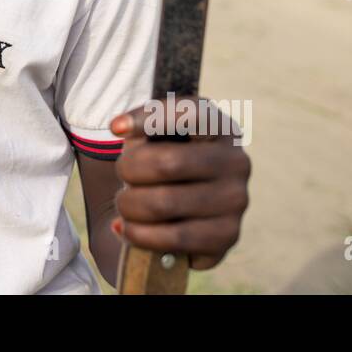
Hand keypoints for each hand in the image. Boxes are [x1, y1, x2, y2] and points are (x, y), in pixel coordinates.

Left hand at [109, 96, 250, 269]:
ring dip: (129, 205)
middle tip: (121, 174)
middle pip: (167, 163)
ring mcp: (237, 200)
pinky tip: (128, 229)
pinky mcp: (228, 236)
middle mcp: (237, 161)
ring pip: (163, 203)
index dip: (148, 119)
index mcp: (220, 127)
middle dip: (129, 170)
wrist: (180, 210)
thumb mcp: (155, 135)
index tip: (115, 128)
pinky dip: (139, 234)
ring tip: (124, 203)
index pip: (188, 114)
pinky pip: (173, 237)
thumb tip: (121, 127)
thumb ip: (144, 124)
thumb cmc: (163, 160)